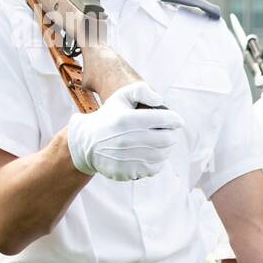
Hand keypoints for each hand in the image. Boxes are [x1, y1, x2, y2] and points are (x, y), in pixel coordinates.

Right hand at [66, 81, 182, 180]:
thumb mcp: (120, 97)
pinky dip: (156, 161)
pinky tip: (150, 155)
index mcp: (127, 120)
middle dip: (171, 134)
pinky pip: (153, 168)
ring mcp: (127, 158)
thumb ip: (141, 91)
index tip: (176, 121)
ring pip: (162, 155)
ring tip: (160, 144)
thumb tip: (159, 100)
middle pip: (167, 139)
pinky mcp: (127, 172)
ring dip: (165, 149)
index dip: (175, 119)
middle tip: (167, 132)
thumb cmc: (108, 118)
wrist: (85, 143)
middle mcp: (127, 139)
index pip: (165, 119)